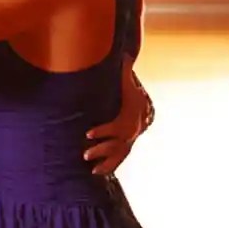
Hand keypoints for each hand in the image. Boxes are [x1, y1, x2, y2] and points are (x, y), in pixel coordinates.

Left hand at [84, 56, 150, 175]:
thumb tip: (120, 54)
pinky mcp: (127, 145)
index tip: (88, 134)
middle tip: (84, 154)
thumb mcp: (126, 79)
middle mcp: (134, 130)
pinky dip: (109, 166)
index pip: (118, 126)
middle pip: (118, 143)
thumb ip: (121, 69)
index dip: (103, 130)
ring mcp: (132, 139)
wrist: (144, 100)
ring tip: (90, 170)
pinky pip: (120, 159)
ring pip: (120, 154)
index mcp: (133, 114)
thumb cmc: (129, 88)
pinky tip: (96, 173)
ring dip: (105, 162)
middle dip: (101, 149)